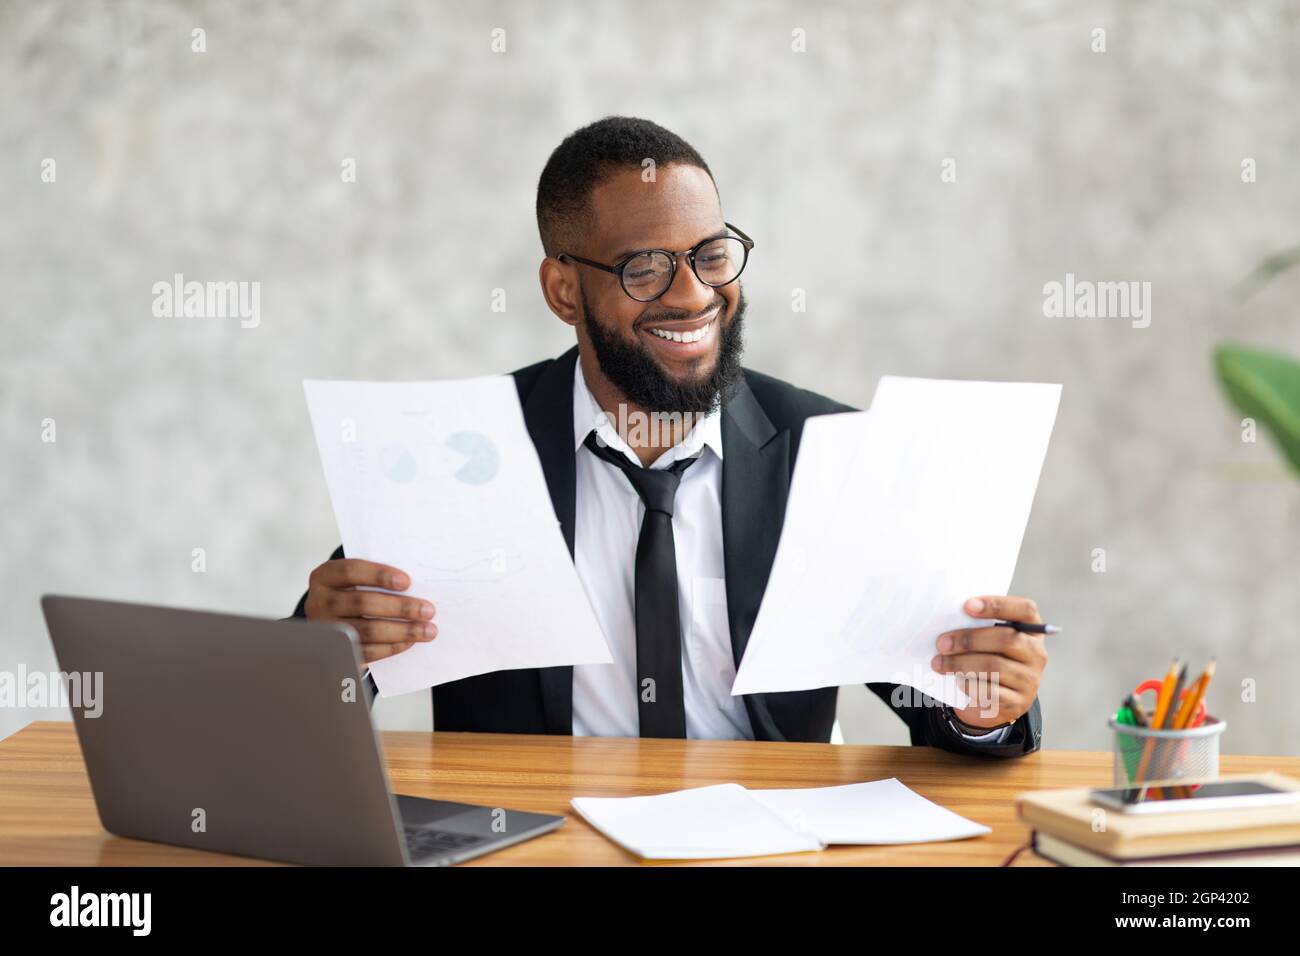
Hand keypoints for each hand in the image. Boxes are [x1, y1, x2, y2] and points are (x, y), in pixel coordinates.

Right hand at [303, 559, 436, 663]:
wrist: (330, 618)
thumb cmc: (351, 591)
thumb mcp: (356, 579)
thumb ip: (377, 578)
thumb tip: (417, 584)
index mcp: (325, 576)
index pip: (351, 571)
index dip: (379, 575)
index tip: (407, 581)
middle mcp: (320, 602)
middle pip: (362, 603)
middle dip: (400, 607)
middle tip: (428, 610)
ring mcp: (327, 629)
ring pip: (366, 630)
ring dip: (402, 630)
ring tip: (427, 630)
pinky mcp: (336, 651)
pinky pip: (366, 651)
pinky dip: (391, 647)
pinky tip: (409, 641)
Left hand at [930, 595, 1048, 730]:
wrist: (992, 701)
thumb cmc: (985, 658)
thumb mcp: (987, 640)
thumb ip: (977, 625)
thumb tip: (947, 617)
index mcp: (1031, 630)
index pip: (1025, 609)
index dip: (997, 605)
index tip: (967, 606)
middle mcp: (1036, 653)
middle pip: (1005, 639)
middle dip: (968, 639)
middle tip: (941, 643)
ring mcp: (1030, 679)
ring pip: (994, 666)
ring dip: (960, 664)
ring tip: (939, 663)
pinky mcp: (1018, 702)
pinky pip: (990, 691)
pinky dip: (969, 685)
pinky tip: (957, 681)